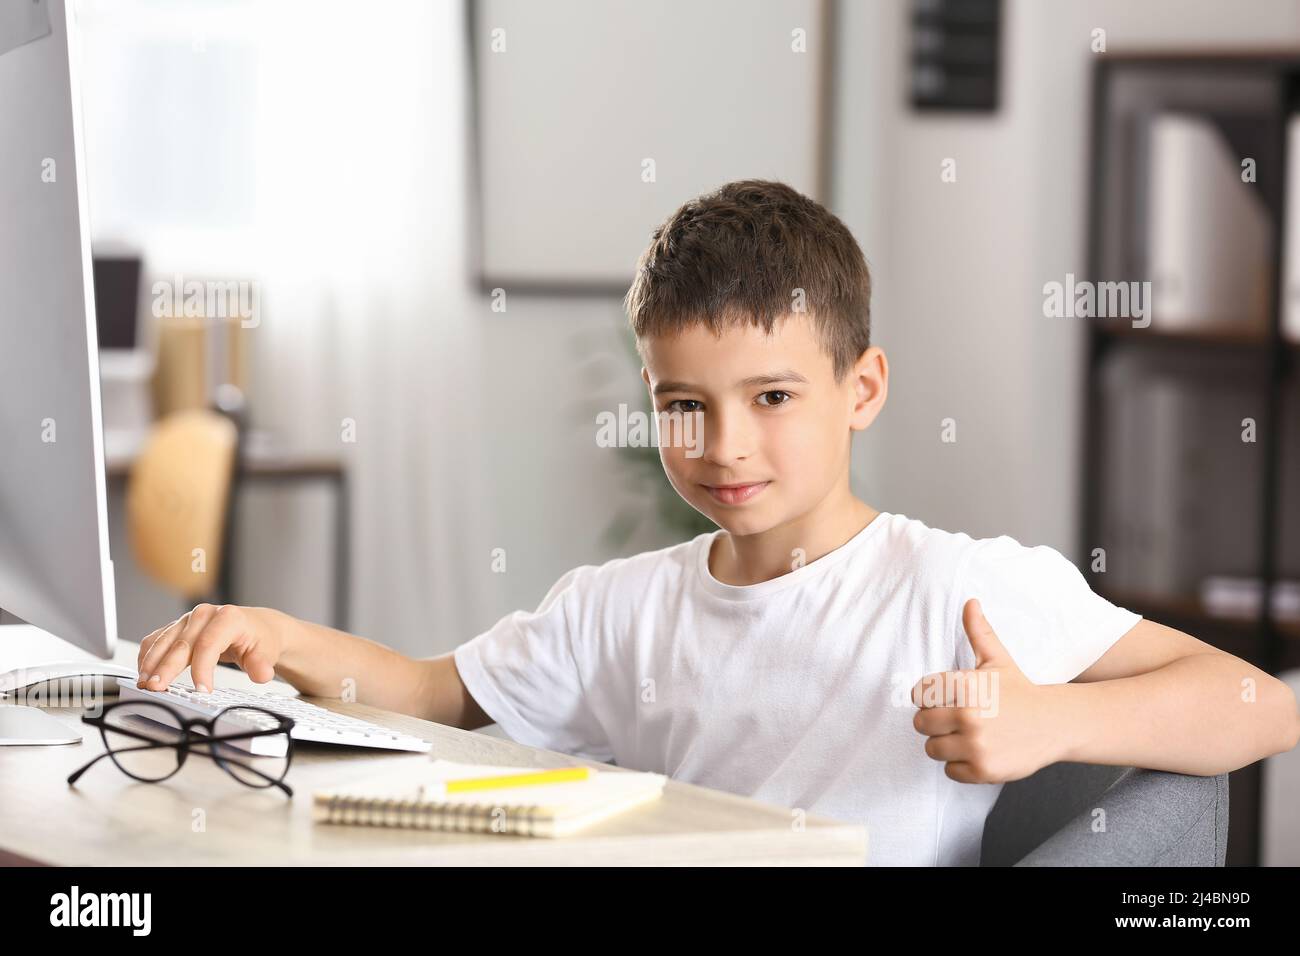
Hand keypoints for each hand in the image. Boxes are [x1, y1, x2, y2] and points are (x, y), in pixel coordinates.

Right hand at [136, 604, 286, 693]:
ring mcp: (189, 620)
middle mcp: (204, 615)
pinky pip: (156, 639)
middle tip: (156, 688)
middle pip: (181, 644)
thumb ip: (262, 664)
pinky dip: (147, 655)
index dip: (202, 669)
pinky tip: (143, 671)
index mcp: (227, 618)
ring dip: (151, 663)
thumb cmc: (259, 638)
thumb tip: (261, 674)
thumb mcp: (267, 651)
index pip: (209, 644)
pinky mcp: (178, 627)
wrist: (257, 627)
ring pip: (163, 641)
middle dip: (167, 667)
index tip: (201, 690)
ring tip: (144, 683)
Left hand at [911, 598, 1063, 783]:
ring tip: (967, 735)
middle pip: (921, 723)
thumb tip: (970, 602)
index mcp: (964, 686)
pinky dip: (960, 765)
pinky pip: (950, 771)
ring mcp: (975, 745)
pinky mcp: (983, 769)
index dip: (929, 696)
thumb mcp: (998, 659)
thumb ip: (979, 632)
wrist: (1056, 723)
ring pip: (932, 749)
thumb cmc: (1020, 690)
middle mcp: (967, 715)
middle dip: (935, 721)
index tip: (945, 698)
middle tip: (956, 718)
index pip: (919, 694)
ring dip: (945, 744)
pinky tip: (978, 751)